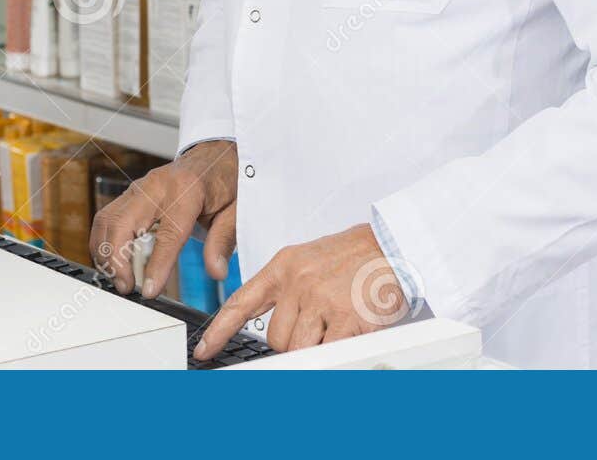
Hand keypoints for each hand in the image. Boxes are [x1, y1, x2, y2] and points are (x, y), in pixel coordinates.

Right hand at [89, 140, 237, 299]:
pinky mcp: (130, 193)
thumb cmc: (223, 182)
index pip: (167, 233)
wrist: (212, 155)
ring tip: (120, 279)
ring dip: (106, 253)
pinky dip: (103, 241)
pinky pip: (107, 217)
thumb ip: (223, 241)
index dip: (156, 265)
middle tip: (127, 287)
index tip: (149, 291)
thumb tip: (216, 271)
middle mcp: (156, 186)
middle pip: (124, 223)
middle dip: (118, 260)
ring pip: (108, 219)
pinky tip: (113, 262)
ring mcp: (139, 187)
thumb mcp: (234, 211)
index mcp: (188, 190)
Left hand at [192, 223, 406, 359]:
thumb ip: (286, 292)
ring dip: (315, 348)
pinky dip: (335, 352)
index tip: (204, 350)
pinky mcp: (346, 318)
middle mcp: (298, 282)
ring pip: (298, 349)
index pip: (242, 302)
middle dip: (293, 341)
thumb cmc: (352, 257)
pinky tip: (347, 336)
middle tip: (319, 325)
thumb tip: (274, 330)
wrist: (392, 244)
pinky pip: (327, 352)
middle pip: (275, 337)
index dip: (219, 330)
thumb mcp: (308, 262)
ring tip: (335, 327)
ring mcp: (322, 300)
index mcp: (284, 267)